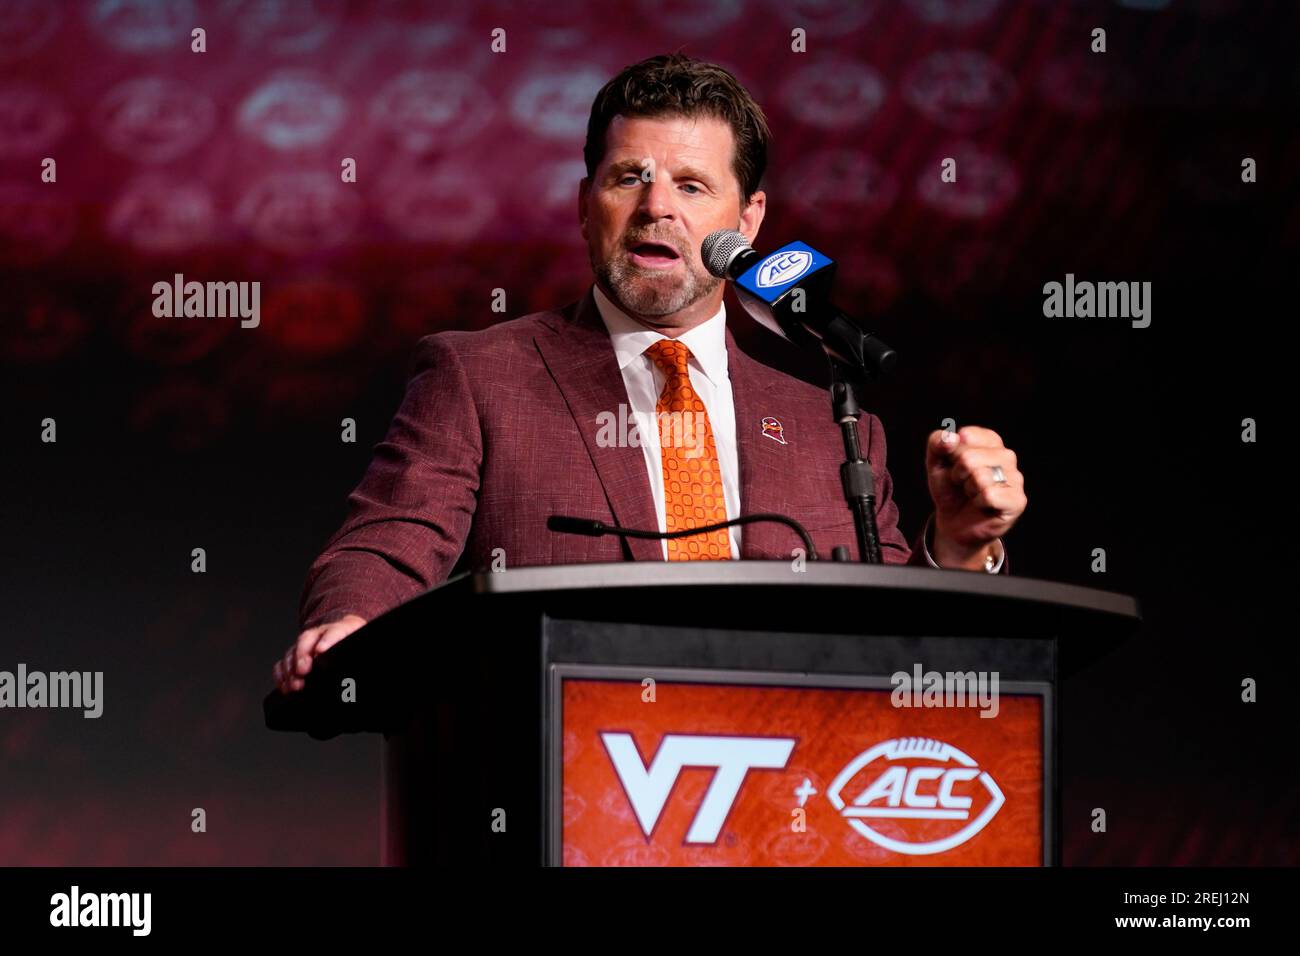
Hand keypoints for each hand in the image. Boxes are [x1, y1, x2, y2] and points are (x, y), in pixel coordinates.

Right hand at [273, 614, 367, 694]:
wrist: (348, 635)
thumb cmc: (357, 644)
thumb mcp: (364, 645)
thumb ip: (363, 652)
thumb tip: (365, 674)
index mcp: (344, 628)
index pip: (336, 631)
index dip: (328, 640)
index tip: (321, 651)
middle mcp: (321, 633)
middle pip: (307, 639)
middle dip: (302, 655)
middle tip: (303, 671)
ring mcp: (307, 644)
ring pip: (293, 652)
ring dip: (290, 670)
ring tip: (295, 686)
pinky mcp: (296, 656)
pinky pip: (283, 663)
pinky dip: (281, 675)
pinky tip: (285, 687)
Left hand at [924, 425, 1025, 567]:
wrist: (953, 522)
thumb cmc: (950, 489)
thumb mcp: (936, 462)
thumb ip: (937, 442)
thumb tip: (951, 438)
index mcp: (990, 441)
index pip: (966, 436)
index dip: (951, 454)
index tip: (954, 464)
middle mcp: (1006, 456)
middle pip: (968, 457)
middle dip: (957, 474)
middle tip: (962, 483)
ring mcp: (1015, 478)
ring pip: (980, 476)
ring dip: (968, 488)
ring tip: (972, 493)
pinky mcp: (1017, 500)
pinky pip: (990, 495)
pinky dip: (977, 502)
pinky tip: (981, 505)